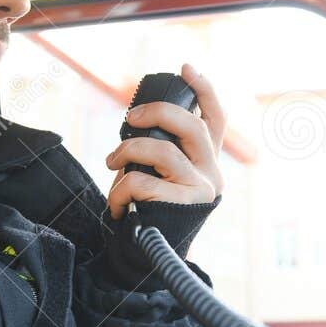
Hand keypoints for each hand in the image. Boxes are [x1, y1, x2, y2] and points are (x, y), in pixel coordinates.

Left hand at [105, 63, 226, 218]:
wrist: (152, 259)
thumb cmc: (151, 213)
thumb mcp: (161, 177)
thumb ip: (161, 152)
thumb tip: (137, 124)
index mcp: (207, 161)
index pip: (215, 119)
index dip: (204, 90)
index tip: (186, 67)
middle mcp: (212, 173)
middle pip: (190, 125)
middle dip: (155, 112)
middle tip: (128, 120)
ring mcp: (201, 189)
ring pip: (162, 152)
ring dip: (127, 152)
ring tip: (110, 164)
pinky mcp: (184, 206)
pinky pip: (143, 183)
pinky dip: (120, 190)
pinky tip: (115, 205)